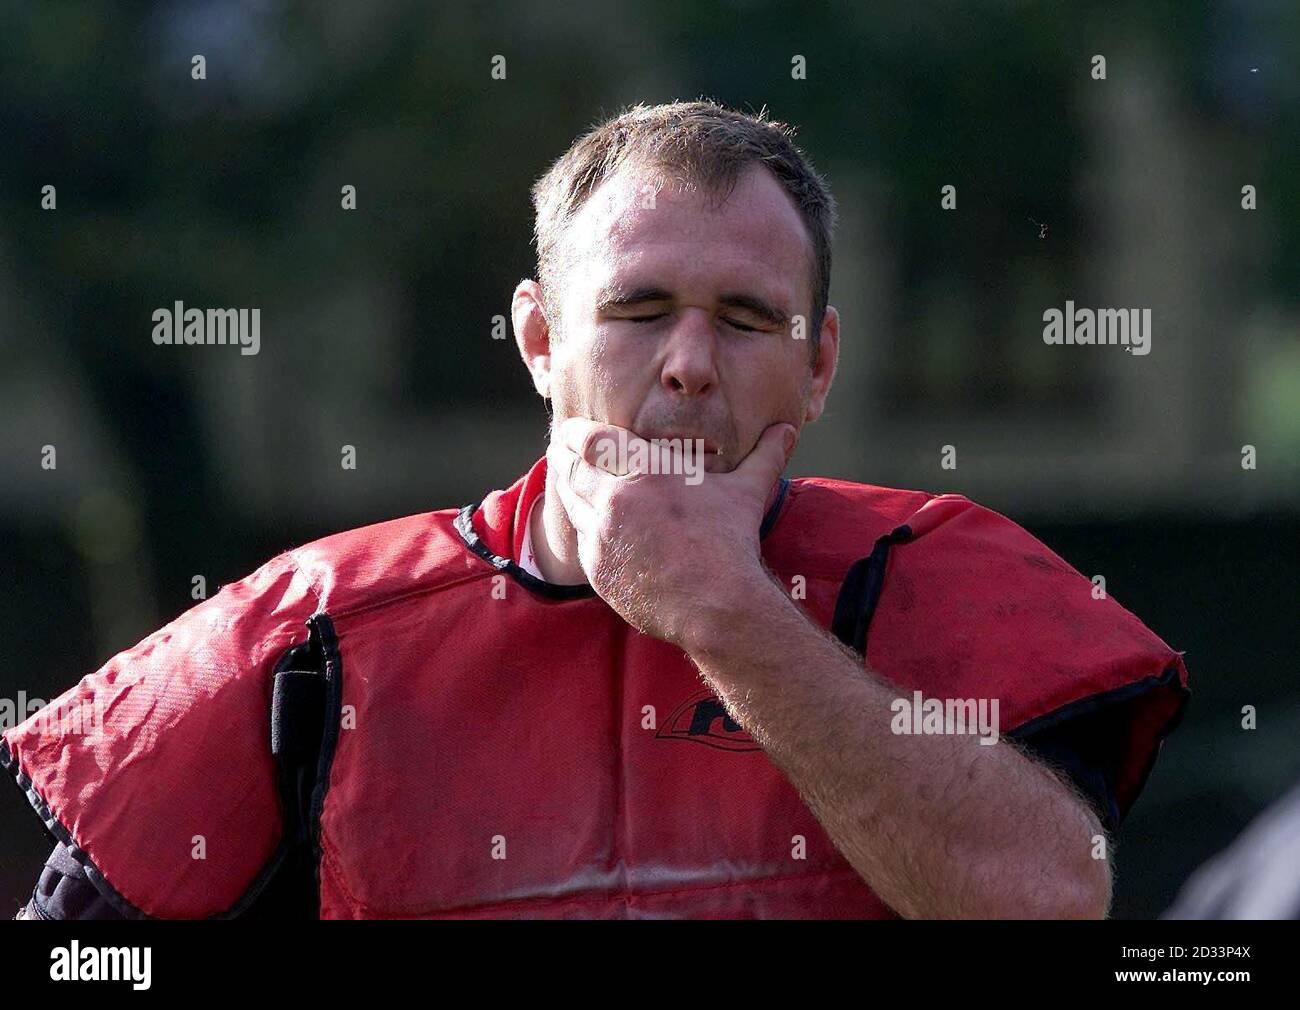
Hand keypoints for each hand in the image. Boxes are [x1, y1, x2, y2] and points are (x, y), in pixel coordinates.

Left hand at [548, 417, 796, 649]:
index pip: (592, 440)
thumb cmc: (730, 543)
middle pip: (570, 467)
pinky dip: (580, 525)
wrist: (714, 604)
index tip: (571, 429)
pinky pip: (580, 539)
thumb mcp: (746, 493)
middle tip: (560, 448)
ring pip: (569, 501)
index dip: (576, 432)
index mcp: (645, 472)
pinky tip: (586, 521)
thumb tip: (789, 429)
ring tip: (567, 478)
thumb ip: (764, 456)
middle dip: (563, 455)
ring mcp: (602, 536)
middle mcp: (615, 500)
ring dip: (566, 487)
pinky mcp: (598, 569)